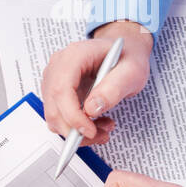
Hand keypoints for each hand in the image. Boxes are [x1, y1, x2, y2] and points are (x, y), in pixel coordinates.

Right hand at [41, 21, 153, 146]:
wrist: (124, 51)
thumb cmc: (127, 56)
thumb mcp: (131, 71)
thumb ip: (113, 89)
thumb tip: (91, 109)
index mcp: (75, 55)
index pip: (61, 89)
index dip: (72, 115)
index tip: (90, 130)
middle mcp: (59, 66)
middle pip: (54, 106)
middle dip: (75, 129)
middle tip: (100, 135)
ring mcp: (55, 79)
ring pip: (54, 115)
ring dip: (76, 131)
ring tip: (103, 128)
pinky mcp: (57, 92)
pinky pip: (60, 116)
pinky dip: (75, 127)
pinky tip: (95, 123)